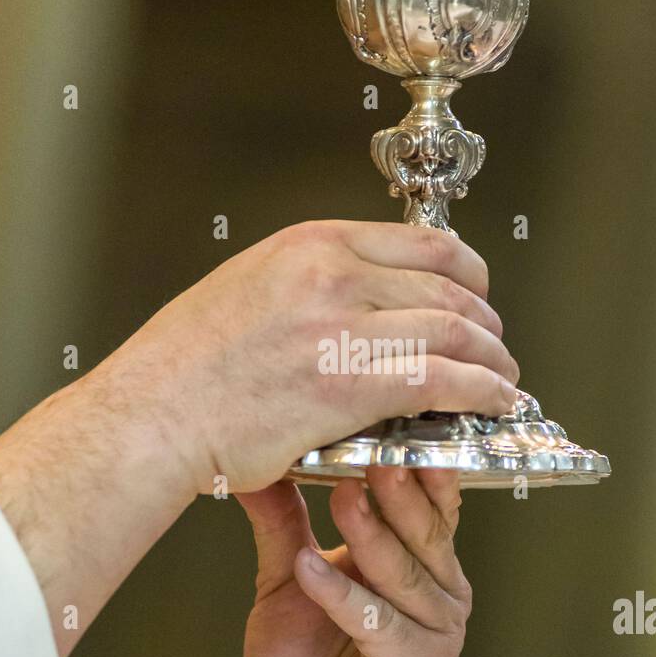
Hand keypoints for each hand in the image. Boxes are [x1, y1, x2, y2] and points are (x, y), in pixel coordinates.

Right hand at [0, 219, 512, 655]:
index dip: (466, 271)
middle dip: (485, 318)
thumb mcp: (248, 289)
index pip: (422, 241)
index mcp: (312, 243)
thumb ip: (310, 286)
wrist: (151, 414)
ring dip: (493, 357)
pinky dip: (484, 390)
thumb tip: (360, 303)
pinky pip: (444, 379)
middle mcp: (334, 273)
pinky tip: (499, 402)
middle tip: (493, 345)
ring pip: (454, 329)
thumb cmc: (185, 366)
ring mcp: (344, 326)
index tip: (476, 294)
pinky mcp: (350, 384)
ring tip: (503, 379)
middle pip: (448, 283)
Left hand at [238, 465, 471, 656]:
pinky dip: (343, 595)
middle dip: (397, 488)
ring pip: (406, 572)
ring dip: (372, 534)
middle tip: (368, 453)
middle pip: (425, 528)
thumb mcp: (288, 576)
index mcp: (423, 560)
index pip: (430, 500)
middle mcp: (441, 591)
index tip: (386, 421)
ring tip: (343, 498)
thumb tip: (259, 457)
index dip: (412, 462)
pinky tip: (310, 571)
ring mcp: (436, 633)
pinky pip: (380, 623)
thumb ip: (284, 522)